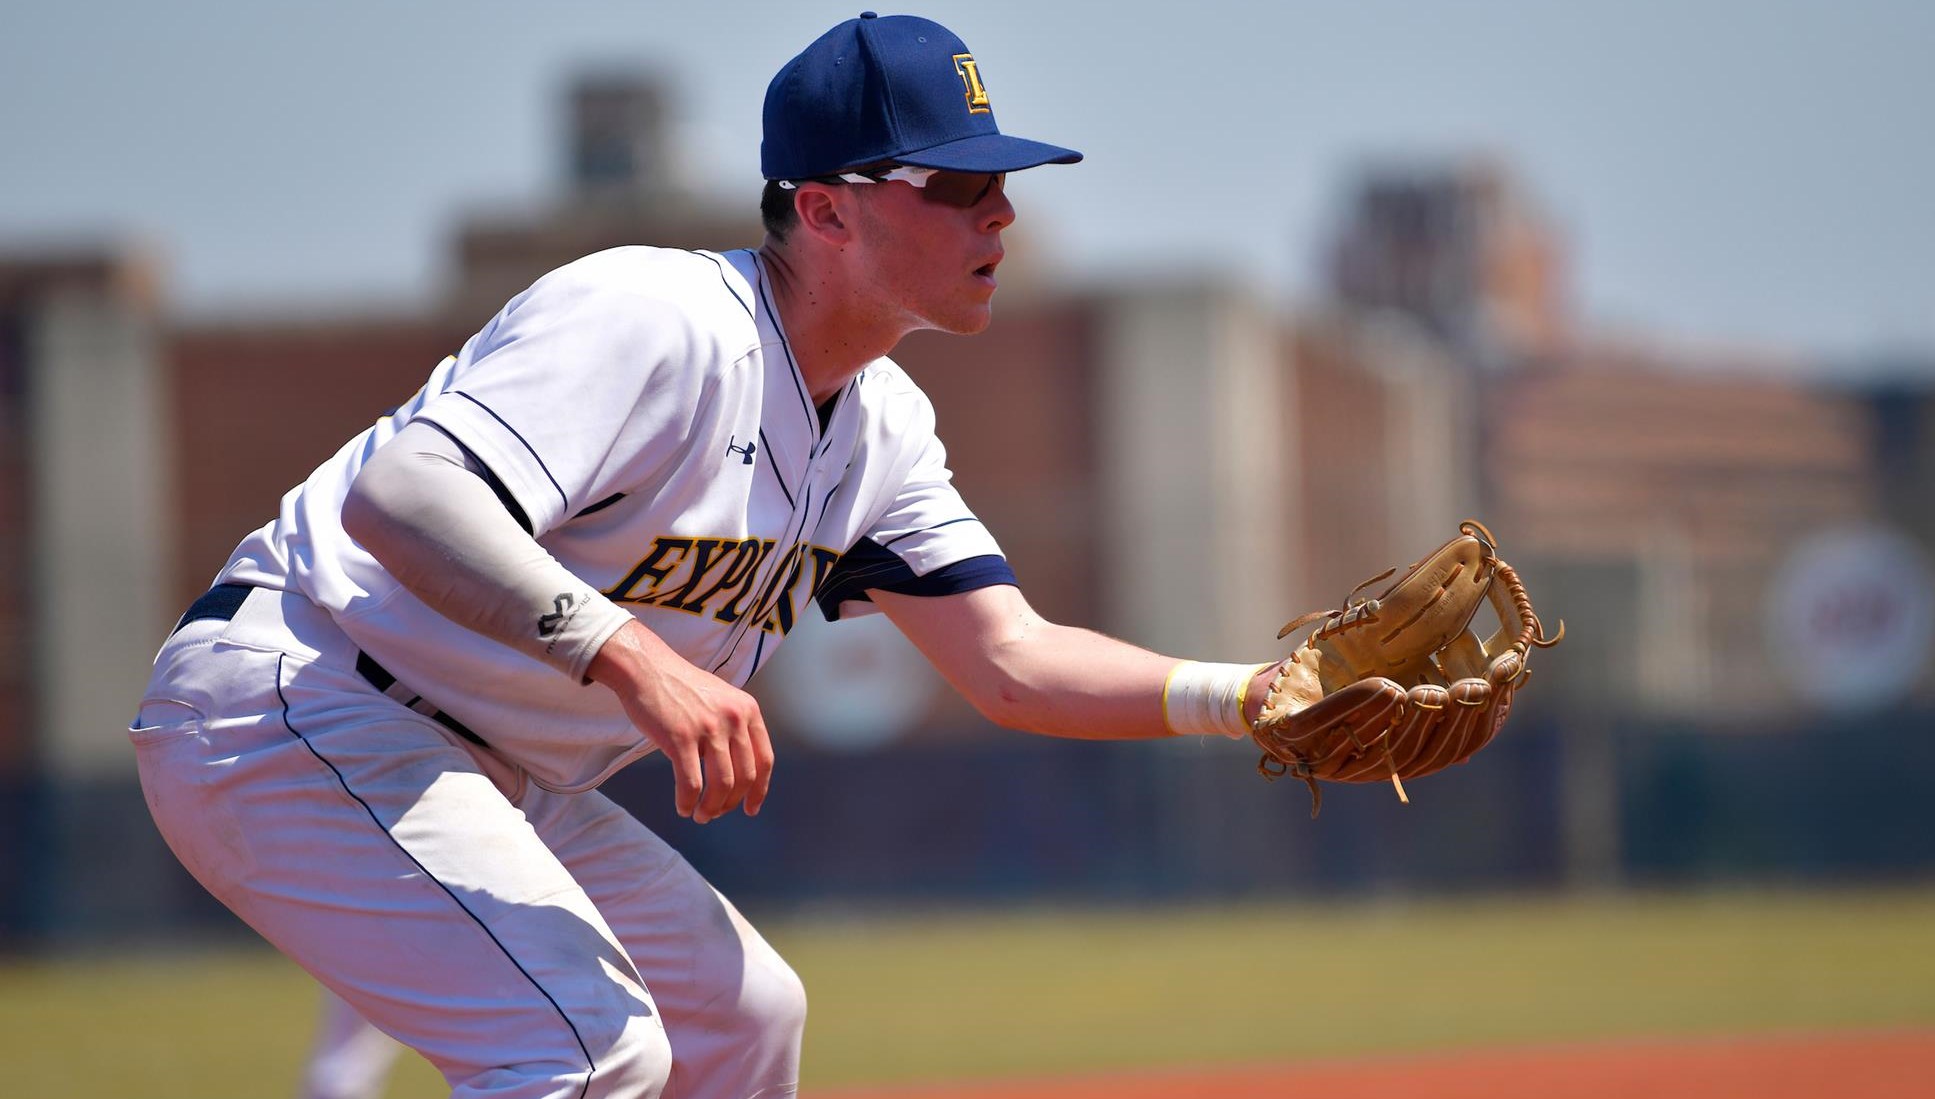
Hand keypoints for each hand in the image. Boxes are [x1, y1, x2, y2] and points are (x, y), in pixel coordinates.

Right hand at [587, 620, 774, 823]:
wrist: (646, 668)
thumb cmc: (680, 688)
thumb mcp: (721, 700)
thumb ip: (734, 728)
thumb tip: (739, 772)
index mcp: (748, 710)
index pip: (764, 760)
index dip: (759, 790)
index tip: (751, 808)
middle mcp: (734, 718)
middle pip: (745, 777)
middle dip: (730, 803)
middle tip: (715, 813)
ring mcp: (709, 727)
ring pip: (721, 785)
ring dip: (711, 808)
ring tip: (699, 815)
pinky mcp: (681, 737)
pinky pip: (692, 784)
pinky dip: (688, 802)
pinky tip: (683, 807)